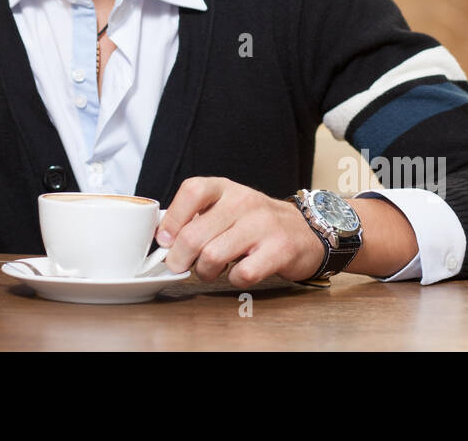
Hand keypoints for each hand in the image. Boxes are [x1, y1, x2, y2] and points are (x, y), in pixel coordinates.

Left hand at [155, 177, 324, 286]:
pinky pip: (242, 274)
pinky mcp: (278, 250)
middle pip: (195, 234)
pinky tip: (238, 273)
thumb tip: (163, 239)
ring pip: (213, 256)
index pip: (191, 192)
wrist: (304, 230)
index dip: (172, 219)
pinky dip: (234, 280)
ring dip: (205, 271)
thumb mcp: (226, 207)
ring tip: (210, 270)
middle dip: (180, 258)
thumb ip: (197, 217)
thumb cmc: (255, 222)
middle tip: (181, 265)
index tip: (164, 241)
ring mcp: (262, 225)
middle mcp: (243, 201)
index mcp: (225, 188)